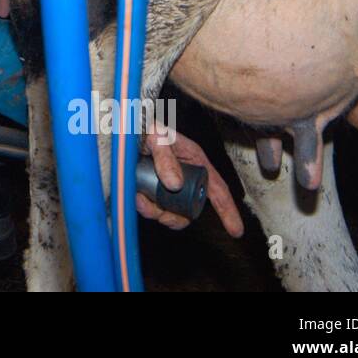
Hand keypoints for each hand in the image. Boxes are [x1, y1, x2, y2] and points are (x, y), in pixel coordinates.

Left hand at [137, 121, 244, 236]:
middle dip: (177, 217)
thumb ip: (165, 157)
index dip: (228, 210)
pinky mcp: (152, 189)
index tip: (236, 231)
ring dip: (157, 212)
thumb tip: (175, 185)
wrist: (121, 128)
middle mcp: (185, 176)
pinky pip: (154, 208)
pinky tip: (136, 198)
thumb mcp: (157, 137)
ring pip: (171, 211)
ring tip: (141, 200)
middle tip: (161, 215)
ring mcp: (168, 184)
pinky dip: (146, 208)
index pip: (218, 190)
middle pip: (191, 208)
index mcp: (196, 162)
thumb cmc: (144, 126)